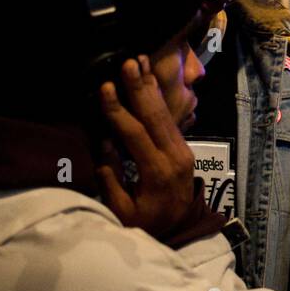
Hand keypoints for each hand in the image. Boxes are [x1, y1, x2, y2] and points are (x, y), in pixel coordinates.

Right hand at [95, 56, 198, 239]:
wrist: (180, 229)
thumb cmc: (146, 223)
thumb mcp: (123, 212)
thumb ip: (111, 180)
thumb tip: (105, 145)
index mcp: (158, 173)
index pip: (135, 135)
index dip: (118, 110)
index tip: (105, 87)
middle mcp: (175, 158)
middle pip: (155, 116)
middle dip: (140, 87)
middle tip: (129, 61)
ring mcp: (183, 151)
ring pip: (165, 113)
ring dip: (151, 86)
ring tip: (140, 61)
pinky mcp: (184, 148)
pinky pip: (170, 119)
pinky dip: (159, 98)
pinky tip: (149, 81)